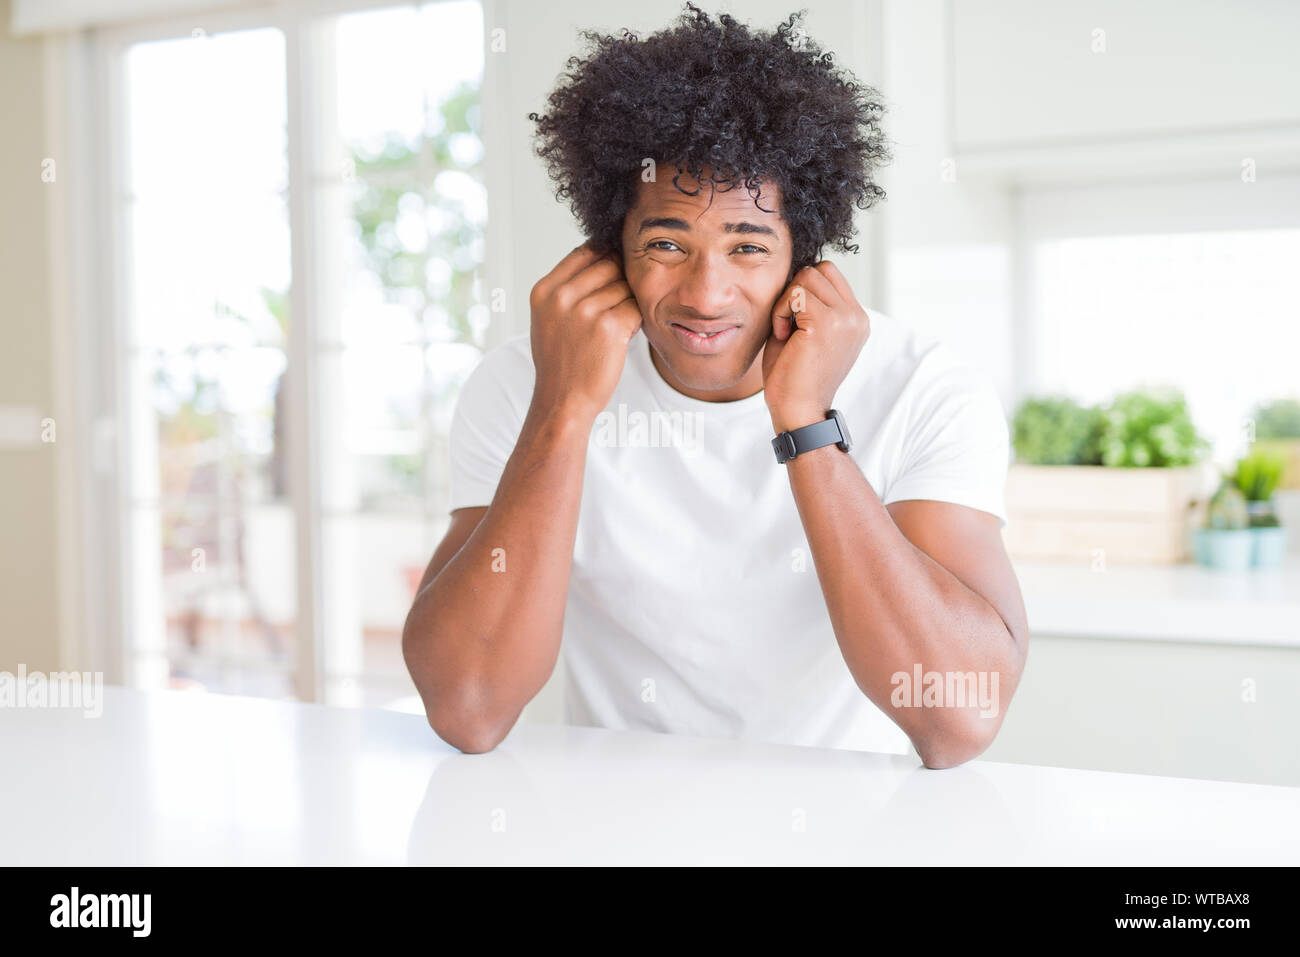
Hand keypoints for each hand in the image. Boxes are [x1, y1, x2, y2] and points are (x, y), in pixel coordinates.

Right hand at [529, 242, 642, 420]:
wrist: (562, 402)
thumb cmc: (560, 362)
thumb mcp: (549, 318)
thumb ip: (568, 287)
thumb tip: (604, 252)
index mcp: (544, 290)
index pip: (586, 251)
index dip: (606, 257)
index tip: (614, 272)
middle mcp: (561, 297)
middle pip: (610, 264)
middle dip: (620, 281)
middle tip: (616, 305)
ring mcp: (584, 311)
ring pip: (626, 287)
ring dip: (628, 303)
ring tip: (615, 326)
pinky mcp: (609, 327)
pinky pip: (636, 308)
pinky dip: (635, 321)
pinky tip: (622, 337)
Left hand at [761, 261, 870, 432]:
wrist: (798, 411)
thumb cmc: (794, 378)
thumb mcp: (807, 334)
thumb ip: (808, 304)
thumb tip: (799, 271)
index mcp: (856, 320)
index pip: (830, 275)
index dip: (804, 289)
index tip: (794, 321)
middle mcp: (857, 317)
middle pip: (820, 269)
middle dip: (795, 291)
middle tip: (787, 324)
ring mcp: (846, 319)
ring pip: (807, 276)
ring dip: (787, 301)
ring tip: (785, 331)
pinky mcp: (828, 323)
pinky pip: (796, 293)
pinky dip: (781, 311)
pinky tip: (781, 335)